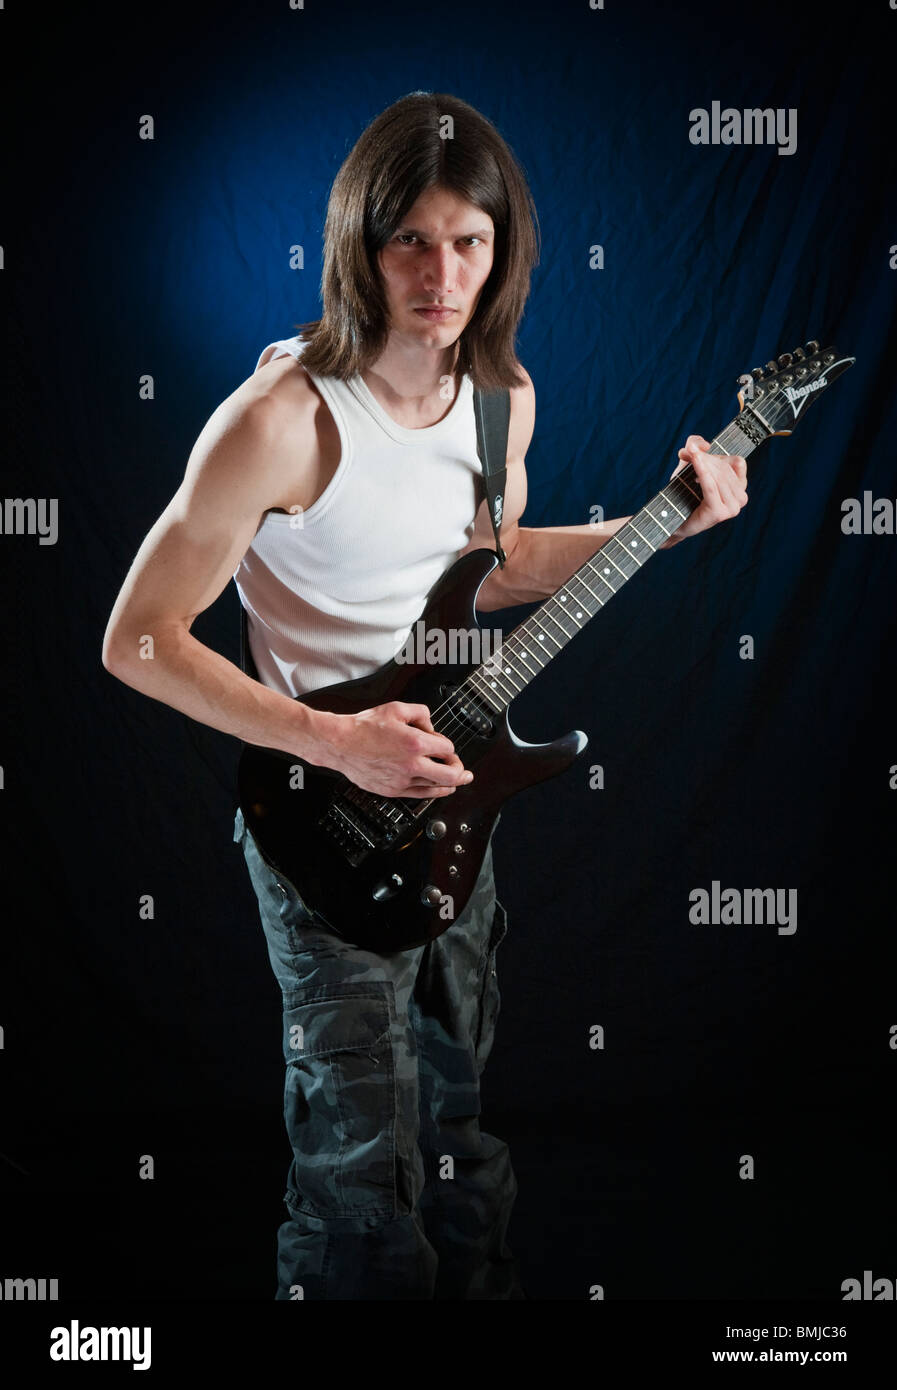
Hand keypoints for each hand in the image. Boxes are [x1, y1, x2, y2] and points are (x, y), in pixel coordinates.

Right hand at [320, 701, 474, 798]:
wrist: (340, 744)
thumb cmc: (363, 727)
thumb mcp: (396, 708)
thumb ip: (421, 713)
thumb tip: (430, 726)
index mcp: (415, 744)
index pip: (447, 749)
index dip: (447, 745)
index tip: (440, 743)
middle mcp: (411, 765)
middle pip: (450, 775)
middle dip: (460, 771)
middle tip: (464, 770)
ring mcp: (402, 780)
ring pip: (436, 788)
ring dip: (450, 784)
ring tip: (457, 781)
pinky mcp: (392, 790)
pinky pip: (420, 795)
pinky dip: (433, 792)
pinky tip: (439, 790)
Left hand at [662, 434, 747, 546]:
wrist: (672, 520)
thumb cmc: (684, 494)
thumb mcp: (688, 466)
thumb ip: (694, 448)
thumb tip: (699, 444)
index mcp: (740, 488)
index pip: (738, 462)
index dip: (718, 455)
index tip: (697, 455)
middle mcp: (741, 499)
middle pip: (725, 468)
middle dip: (705, 459)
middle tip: (688, 455)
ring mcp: (732, 508)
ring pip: (718, 475)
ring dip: (701, 464)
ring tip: (688, 465)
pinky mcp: (719, 513)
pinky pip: (710, 486)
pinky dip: (702, 472)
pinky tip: (694, 461)